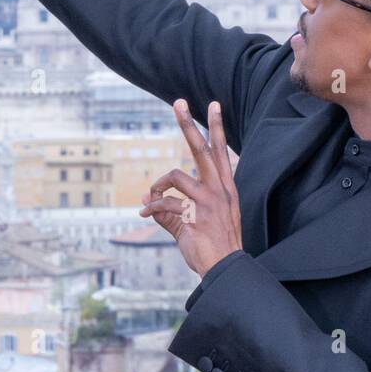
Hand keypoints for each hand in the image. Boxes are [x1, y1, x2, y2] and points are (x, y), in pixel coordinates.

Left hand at [140, 99, 243, 277]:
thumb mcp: (193, 224)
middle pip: (201, 148)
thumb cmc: (211, 247)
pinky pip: (166, 203)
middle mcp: (219, 189)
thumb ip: (170, 210)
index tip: (212, 104)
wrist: (224, 270)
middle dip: (188, 124)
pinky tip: (146, 213)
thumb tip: (147, 198)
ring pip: (176, 174)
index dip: (217, 127)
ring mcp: (209, 200)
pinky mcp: (196, 214)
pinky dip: (152, 208)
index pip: (220, 151)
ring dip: (158, 185)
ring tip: (152, 198)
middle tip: (179, 102)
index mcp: (224, 187)